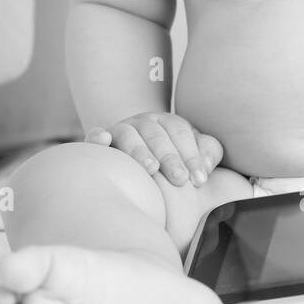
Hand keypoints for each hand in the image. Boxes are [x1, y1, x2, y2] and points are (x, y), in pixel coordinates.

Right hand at [84, 112, 222, 185]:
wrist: (140, 154)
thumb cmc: (172, 160)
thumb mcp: (191, 154)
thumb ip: (207, 155)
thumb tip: (206, 168)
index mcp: (168, 123)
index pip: (181, 134)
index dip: (192, 156)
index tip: (199, 180)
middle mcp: (144, 123)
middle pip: (157, 135)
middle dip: (170, 157)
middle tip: (180, 179)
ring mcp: (121, 129)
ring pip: (129, 135)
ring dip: (140, 150)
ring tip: (151, 169)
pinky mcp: (101, 139)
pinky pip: (96, 135)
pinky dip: (98, 136)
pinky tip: (103, 140)